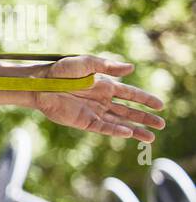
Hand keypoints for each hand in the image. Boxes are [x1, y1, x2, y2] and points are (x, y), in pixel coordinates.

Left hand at [34, 55, 164, 141]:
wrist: (41, 83)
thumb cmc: (61, 70)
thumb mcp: (87, 63)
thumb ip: (108, 66)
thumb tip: (131, 68)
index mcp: (105, 86)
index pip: (130, 94)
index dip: (145, 99)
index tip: (160, 105)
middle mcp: (101, 100)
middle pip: (128, 111)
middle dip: (145, 118)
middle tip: (161, 125)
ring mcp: (93, 112)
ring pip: (119, 123)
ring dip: (135, 130)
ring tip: (151, 138)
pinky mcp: (83, 121)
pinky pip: (103, 127)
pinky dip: (116, 131)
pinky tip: (129, 133)